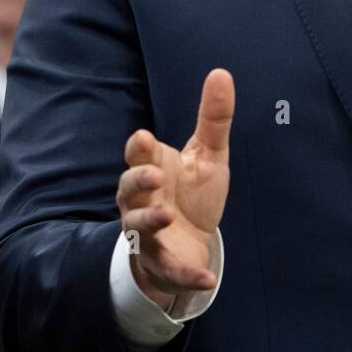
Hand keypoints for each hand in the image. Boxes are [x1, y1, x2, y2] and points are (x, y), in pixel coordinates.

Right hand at [116, 68, 234, 307]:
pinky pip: (171, 271)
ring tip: (166, 215)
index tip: (146, 138)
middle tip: (154, 175)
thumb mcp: (208, 155)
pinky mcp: (163, 263)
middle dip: (138, 181)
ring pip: (138, 228)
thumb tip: (222, 72)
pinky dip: (188, 275)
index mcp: (151, 169)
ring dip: (149, 222)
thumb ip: (213, 119)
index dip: (139, 148)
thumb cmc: (192, 192)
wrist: (192, 241)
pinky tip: (208, 278)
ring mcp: (149, 234)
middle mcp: (142, 201)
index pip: (137, 155)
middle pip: (129, 189)